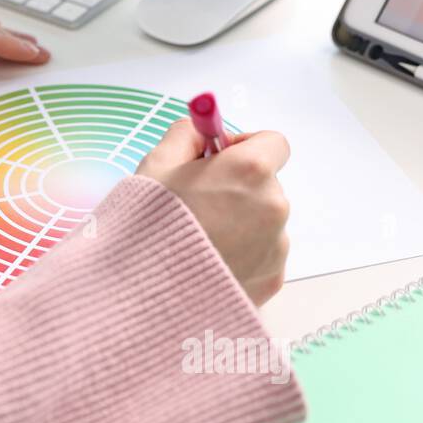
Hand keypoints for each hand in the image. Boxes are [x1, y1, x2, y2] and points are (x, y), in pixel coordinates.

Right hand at [138, 119, 290, 304]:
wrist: (146, 291)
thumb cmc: (150, 226)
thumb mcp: (156, 164)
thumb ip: (185, 136)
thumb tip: (199, 131)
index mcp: (251, 170)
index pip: (273, 143)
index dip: (245, 146)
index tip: (220, 157)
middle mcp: (274, 205)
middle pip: (266, 184)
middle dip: (238, 188)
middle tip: (199, 202)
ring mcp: (276, 245)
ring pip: (264, 221)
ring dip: (241, 223)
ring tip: (199, 239)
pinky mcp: (272, 278)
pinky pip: (262, 255)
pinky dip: (242, 254)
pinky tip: (208, 260)